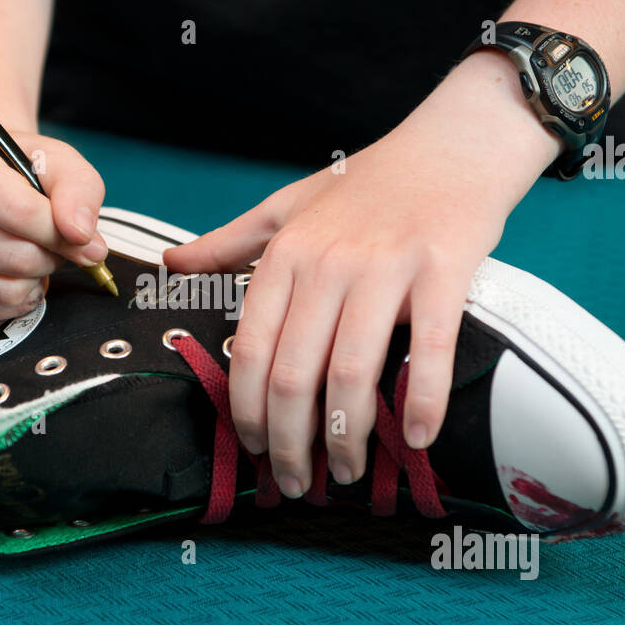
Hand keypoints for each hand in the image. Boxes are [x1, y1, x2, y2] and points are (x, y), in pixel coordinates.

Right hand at [0, 133, 109, 320]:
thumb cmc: (20, 172)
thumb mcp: (56, 163)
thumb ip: (78, 192)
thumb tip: (83, 240)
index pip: (21, 214)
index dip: (62, 233)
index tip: (82, 237)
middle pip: (15, 257)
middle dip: (50, 256)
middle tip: (52, 244)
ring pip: (5, 290)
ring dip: (37, 279)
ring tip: (35, 257)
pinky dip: (18, 299)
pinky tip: (18, 276)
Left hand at [163, 53, 559, 496]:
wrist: (452, 143)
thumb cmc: (368, 183)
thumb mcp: (287, 204)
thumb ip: (230, 243)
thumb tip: (172, 265)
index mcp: (286, 253)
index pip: (252, 348)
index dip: (248, 410)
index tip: (254, 448)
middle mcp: (328, 263)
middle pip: (296, 374)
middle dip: (290, 442)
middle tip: (296, 481)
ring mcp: (386, 268)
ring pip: (352, 372)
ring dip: (347, 438)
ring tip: (349, 474)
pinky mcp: (443, 271)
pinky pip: (429, 347)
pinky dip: (423, 399)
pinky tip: (418, 438)